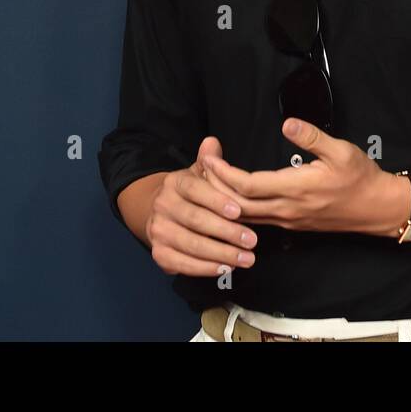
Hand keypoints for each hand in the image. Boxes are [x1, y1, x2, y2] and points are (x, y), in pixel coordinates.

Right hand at [145, 135, 258, 276]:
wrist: (158, 214)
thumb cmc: (190, 194)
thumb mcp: (198, 174)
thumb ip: (208, 162)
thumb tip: (212, 142)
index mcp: (174, 184)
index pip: (196, 191)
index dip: (217, 201)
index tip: (239, 211)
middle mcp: (162, 206)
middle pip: (196, 221)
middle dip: (226, 232)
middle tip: (252, 241)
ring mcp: (159, 231)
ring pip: (192, 245)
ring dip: (221, 254)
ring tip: (247, 258)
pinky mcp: (159, 254)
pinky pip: (183, 264)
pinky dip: (205, 268)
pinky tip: (225, 268)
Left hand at [199, 118, 403, 236]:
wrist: (376, 209)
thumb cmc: (360, 178)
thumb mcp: (341, 150)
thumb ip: (312, 137)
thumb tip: (287, 124)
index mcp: (295, 189)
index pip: (247, 185)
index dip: (222, 172)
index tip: (207, 156)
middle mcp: (286, 209)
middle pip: (237, 204)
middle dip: (213, 186)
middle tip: (198, 165)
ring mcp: (287, 220)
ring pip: (244, 216)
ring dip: (222, 199)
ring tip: (208, 179)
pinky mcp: (291, 224)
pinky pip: (256, 219)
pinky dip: (237, 207)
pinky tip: (229, 197)